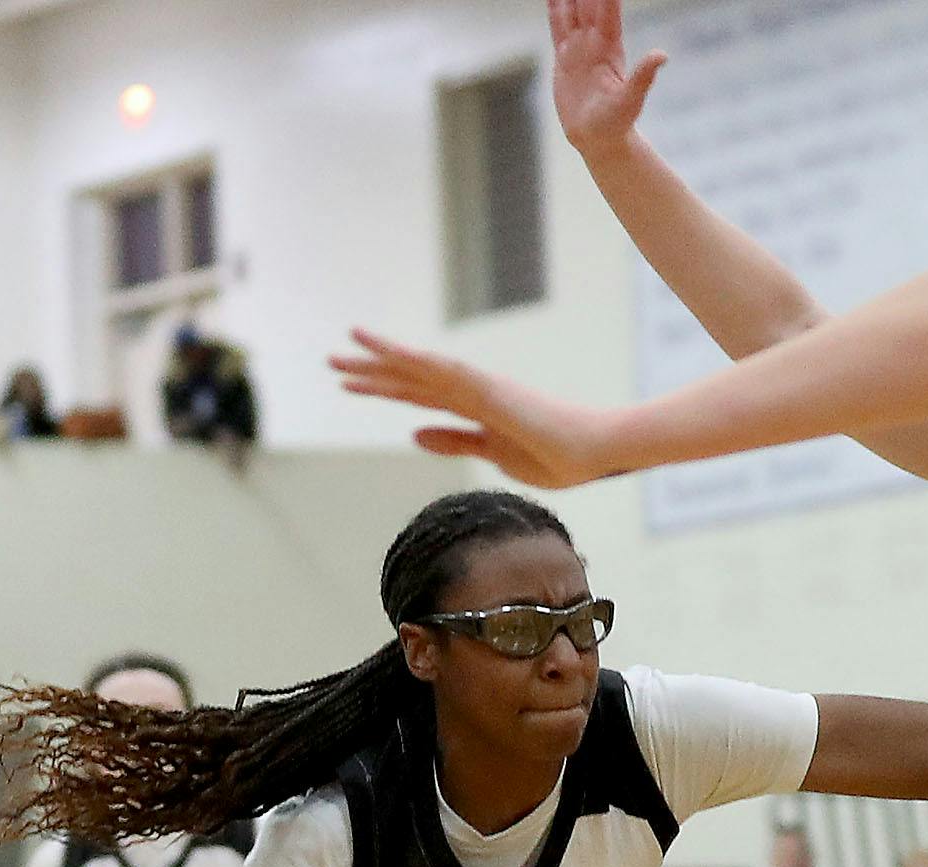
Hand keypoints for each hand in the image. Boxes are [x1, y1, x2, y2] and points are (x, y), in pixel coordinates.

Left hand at [330, 330, 627, 486]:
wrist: (596, 453)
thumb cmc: (558, 457)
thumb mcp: (496, 455)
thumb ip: (456, 440)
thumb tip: (414, 432)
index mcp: (475, 409)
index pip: (419, 396)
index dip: (384, 388)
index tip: (350, 384)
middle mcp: (473, 391)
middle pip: (412, 379)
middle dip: (372, 372)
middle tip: (332, 364)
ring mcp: (481, 387)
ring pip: (422, 370)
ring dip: (384, 359)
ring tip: (347, 347)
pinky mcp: (492, 391)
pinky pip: (446, 372)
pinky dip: (416, 361)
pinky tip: (387, 351)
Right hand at [550, 0, 666, 157]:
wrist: (598, 139)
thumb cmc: (617, 123)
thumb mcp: (630, 100)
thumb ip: (643, 77)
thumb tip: (662, 55)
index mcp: (609, 47)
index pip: (606, 8)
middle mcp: (594, 42)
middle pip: (588, 2)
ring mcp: (579, 47)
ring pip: (572, 9)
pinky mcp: (564, 57)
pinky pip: (557, 26)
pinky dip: (554, 7)